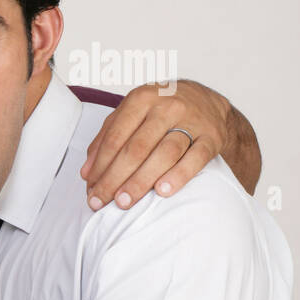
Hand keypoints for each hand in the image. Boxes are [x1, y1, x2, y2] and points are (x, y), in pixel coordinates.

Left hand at [81, 79, 231, 209]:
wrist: (208, 102)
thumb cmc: (160, 111)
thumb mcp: (130, 114)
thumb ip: (105, 139)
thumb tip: (87, 173)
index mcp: (141, 99)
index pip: (115, 137)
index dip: (100, 166)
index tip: (91, 189)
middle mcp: (166, 107)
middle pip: (136, 148)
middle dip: (115, 178)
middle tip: (102, 201)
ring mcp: (192, 121)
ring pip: (164, 153)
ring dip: (142, 180)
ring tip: (125, 201)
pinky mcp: (212, 137)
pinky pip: (196, 158)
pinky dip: (179, 175)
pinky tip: (162, 191)